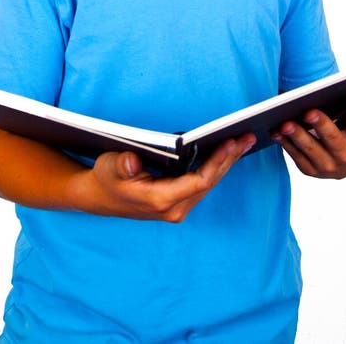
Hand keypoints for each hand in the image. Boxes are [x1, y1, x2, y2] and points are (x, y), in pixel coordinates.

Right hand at [78, 133, 255, 221]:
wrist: (98, 197)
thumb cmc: (106, 179)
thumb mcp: (109, 168)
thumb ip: (121, 165)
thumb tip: (131, 162)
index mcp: (160, 201)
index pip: (199, 181)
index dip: (217, 161)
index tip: (231, 142)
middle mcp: (174, 209)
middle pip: (210, 182)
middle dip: (229, 158)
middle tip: (248, 137)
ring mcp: (177, 207)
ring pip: (209, 183)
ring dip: (227, 162)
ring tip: (244, 141)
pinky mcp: (178, 202)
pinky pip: (203, 183)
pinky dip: (217, 166)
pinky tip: (228, 152)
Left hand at [272, 85, 345, 178]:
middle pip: (333, 140)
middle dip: (322, 125)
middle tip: (309, 111)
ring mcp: (328, 166)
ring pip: (312, 150)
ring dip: (298, 137)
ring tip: (285, 123)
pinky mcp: (310, 170)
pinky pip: (296, 156)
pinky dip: (286, 144)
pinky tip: (275, 131)